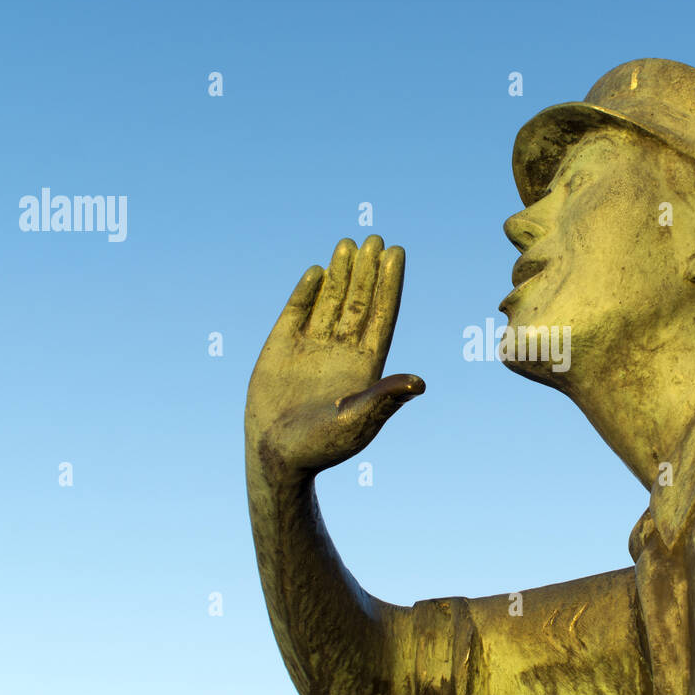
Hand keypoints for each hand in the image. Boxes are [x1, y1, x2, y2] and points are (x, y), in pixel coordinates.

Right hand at [246, 235, 423, 478]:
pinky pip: (297, 311)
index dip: (389, 285)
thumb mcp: (357, 422)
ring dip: (341, 274)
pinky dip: (306, 291)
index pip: (382, 315)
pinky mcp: (282, 346)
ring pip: (331, 301)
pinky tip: (317, 271)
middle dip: (368, 271)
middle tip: (375, 239)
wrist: (275, 455)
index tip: (396, 253)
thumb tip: (419, 383)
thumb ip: (384, 398)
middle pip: (359, 302)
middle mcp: (342, 350)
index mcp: (366, 364)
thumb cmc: (321, 447)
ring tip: (349, 244)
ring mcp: (312, 346)